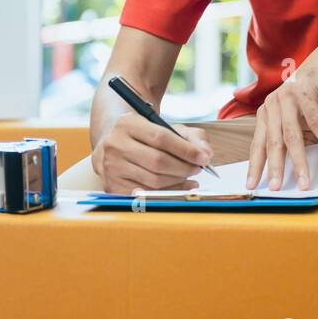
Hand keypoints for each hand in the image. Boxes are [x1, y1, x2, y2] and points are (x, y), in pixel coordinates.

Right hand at [93, 113, 214, 193]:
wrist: (115, 143)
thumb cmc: (147, 136)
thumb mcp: (168, 127)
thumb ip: (193, 137)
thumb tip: (206, 154)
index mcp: (127, 124)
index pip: (161, 138)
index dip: (186, 150)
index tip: (204, 158)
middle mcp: (114, 145)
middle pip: (157, 162)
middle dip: (184, 167)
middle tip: (197, 168)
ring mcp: (111, 168)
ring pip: (153, 181)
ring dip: (178, 181)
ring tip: (189, 176)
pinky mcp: (112, 186)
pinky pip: (146, 195)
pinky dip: (168, 192)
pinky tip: (179, 186)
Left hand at [248, 36, 317, 190]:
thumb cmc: (317, 96)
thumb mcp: (305, 122)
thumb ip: (300, 140)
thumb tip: (301, 168)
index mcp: (267, 114)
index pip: (259, 144)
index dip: (256, 165)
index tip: (252, 185)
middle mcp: (272, 105)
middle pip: (273, 142)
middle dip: (274, 168)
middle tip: (275, 188)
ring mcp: (286, 97)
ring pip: (292, 136)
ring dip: (300, 161)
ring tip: (305, 181)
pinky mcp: (304, 91)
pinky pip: (315, 121)